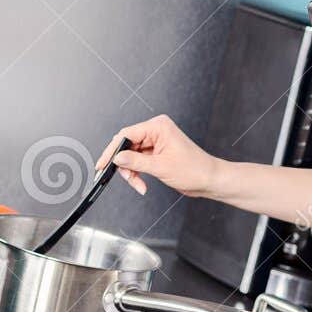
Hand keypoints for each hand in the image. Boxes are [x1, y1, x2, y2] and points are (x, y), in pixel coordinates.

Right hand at [98, 115, 221, 198]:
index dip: (112, 150)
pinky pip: (139, 161)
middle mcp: (156, 131)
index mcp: (158, 126)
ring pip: (131, 155)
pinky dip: (137, 173)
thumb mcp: (160, 167)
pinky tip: (141, 184)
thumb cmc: (194, 170)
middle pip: (127, 145)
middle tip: (123, 177)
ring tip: (137, 184)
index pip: (126, 134)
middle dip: (124, 164)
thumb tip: (116, 157)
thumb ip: (135, 161)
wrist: (209, 180)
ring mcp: (156, 142)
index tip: (102, 163)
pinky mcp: (157, 153)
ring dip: (131, 172)